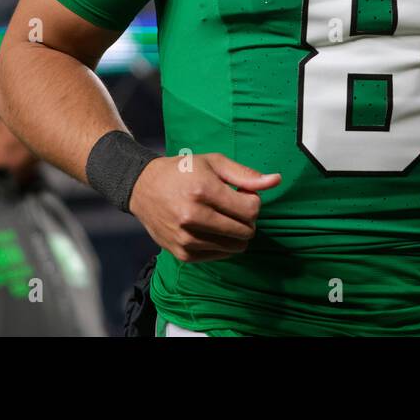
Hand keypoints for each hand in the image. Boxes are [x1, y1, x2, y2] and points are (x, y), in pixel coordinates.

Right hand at [128, 152, 280, 262]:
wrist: (143, 188)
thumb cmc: (182, 172)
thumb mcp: (214, 163)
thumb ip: (246, 174)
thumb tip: (276, 180)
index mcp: (203, 191)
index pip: (251, 209)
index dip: (253, 201)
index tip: (242, 194)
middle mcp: (193, 217)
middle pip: (245, 230)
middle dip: (247, 219)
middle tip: (234, 207)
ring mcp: (186, 238)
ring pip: (235, 247)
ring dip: (237, 234)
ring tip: (223, 218)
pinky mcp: (182, 254)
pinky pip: (220, 256)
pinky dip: (223, 245)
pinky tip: (213, 229)